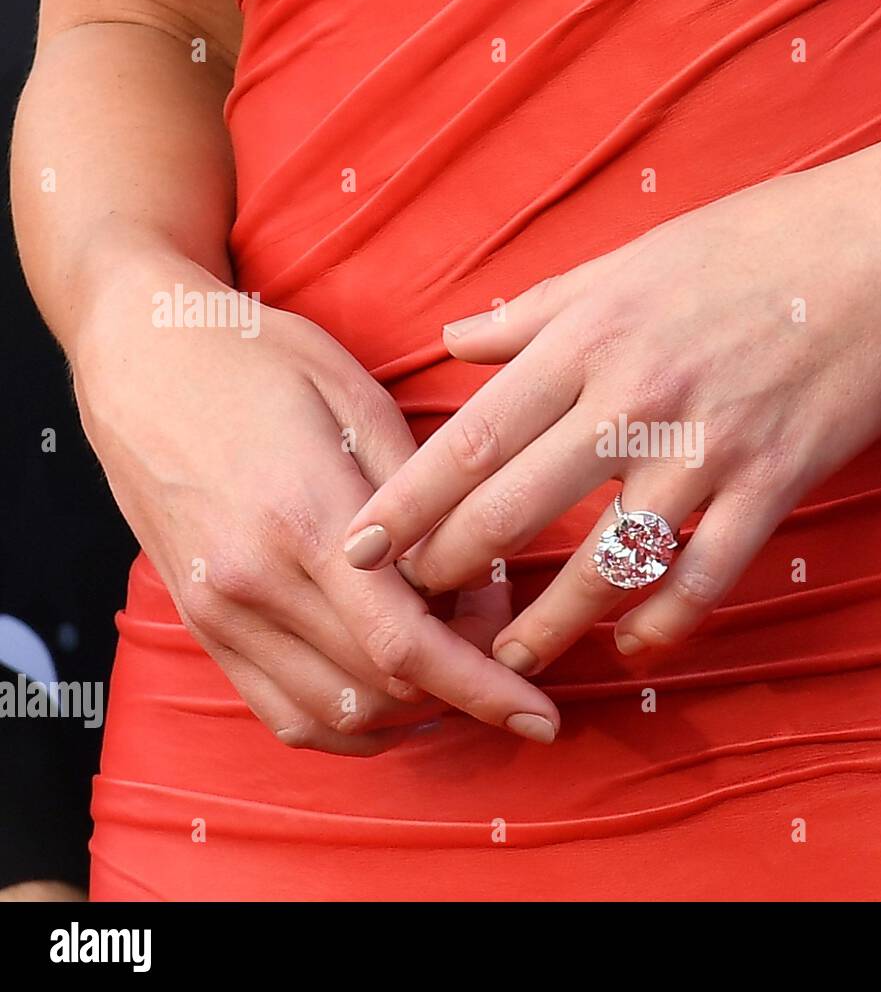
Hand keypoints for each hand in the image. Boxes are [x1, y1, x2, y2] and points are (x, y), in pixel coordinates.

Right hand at [72, 256, 559, 750]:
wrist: (140, 356)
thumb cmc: (258, 360)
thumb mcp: (358, 399)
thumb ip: (422, 496)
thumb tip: (476, 574)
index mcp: (305, 521)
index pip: (408, 644)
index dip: (484, 690)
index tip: (539, 717)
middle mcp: (256, 584)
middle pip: (384, 687)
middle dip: (461, 681)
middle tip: (491, 625)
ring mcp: (220, 614)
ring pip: (337, 717)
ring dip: (411, 710)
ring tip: (447, 656)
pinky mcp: (202, 625)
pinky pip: (283, 716)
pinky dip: (348, 725)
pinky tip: (389, 692)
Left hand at [343, 132, 880, 675]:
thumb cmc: (750, 247)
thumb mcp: (626, 261)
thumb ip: (534, 310)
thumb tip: (452, 335)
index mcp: (589, 338)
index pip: (473, 436)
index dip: (407, 500)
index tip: (357, 548)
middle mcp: (634, 398)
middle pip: (517, 506)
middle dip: (455, 572)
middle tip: (413, 616)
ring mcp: (706, 445)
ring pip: (606, 560)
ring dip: (551, 624)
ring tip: (510, 662)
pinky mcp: (773, 480)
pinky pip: (707, 573)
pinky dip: (666, 622)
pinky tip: (634, 649)